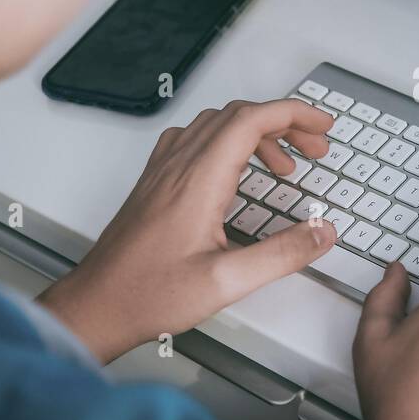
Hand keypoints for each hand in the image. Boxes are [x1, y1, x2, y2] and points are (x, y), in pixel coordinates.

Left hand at [38, 99, 337, 361]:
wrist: (96, 304)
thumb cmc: (148, 294)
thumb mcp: (226, 281)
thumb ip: (281, 255)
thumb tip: (322, 231)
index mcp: (198, 179)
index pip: (252, 120)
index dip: (294, 114)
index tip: (322, 125)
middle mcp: (178, 165)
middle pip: (238, 116)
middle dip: (284, 123)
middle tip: (315, 148)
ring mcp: (163, 170)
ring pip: (217, 125)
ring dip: (257, 133)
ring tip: (286, 166)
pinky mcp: (155, 182)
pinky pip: (196, 140)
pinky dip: (228, 142)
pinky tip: (237, 169)